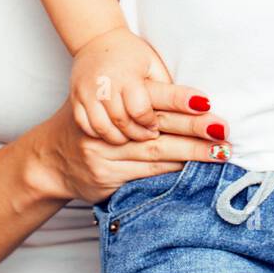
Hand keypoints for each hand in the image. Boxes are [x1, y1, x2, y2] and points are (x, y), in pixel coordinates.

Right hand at [37, 80, 232, 204]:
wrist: (50, 157)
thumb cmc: (89, 122)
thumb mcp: (107, 98)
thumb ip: (141, 95)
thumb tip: (188, 96)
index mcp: (108, 97)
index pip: (151, 98)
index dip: (179, 100)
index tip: (207, 102)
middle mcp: (107, 126)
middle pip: (158, 126)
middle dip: (195, 130)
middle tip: (223, 131)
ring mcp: (104, 154)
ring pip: (155, 154)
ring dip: (191, 154)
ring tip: (220, 153)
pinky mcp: (105, 178)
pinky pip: (145, 175)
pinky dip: (171, 172)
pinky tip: (193, 171)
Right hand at [70, 27, 184, 143]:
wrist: (97, 39)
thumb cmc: (132, 54)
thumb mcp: (154, 65)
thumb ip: (168, 90)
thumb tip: (193, 113)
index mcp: (127, 74)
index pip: (140, 110)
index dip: (151, 123)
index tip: (158, 128)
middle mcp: (104, 84)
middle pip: (122, 122)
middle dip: (139, 134)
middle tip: (149, 135)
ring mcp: (87, 93)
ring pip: (103, 129)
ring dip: (121, 138)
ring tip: (132, 137)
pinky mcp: (76, 99)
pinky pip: (87, 126)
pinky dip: (101, 134)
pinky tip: (113, 133)